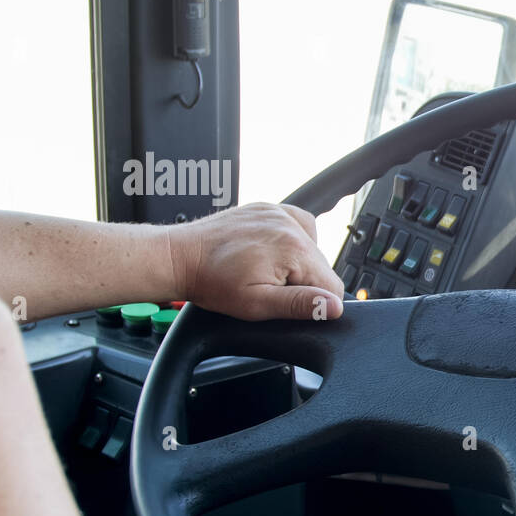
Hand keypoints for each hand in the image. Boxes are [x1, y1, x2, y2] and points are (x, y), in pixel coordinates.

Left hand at [169, 203, 343, 320]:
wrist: (181, 256)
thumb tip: (334, 306)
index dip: (315, 302)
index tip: (288, 302)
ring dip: (297, 263)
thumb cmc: (212, 281)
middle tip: (268, 286)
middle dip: (303, 282)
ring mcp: (280, 213)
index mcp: (294, 249)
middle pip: (322, 267)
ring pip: (312, 248)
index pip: (332, 285)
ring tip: (265, 270)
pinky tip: (272, 253)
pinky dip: (292, 242)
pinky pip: (298, 227)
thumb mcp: (257, 304)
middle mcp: (291, 225)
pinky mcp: (269, 209)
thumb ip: (299, 304)